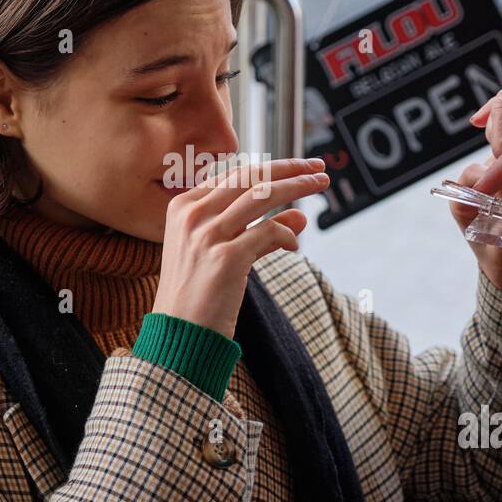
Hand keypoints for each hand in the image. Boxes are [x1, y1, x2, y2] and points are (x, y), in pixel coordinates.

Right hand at [153, 157, 328, 338]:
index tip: (296, 167)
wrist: (179, 335)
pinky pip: (269, 231)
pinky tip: (294, 244)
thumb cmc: (198, 296)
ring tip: (321, 183)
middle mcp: (192, 215)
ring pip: (262, 195)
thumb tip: (299, 217)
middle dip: (288, 168)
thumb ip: (257, 231)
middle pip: (250, 177)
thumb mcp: (221, 253)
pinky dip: (287, 234)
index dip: (269, 167)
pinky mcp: (226, 257)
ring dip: (297, 186)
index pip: (233, 175)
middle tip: (317, 166)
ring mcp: (207, 235)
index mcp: (182, 207)